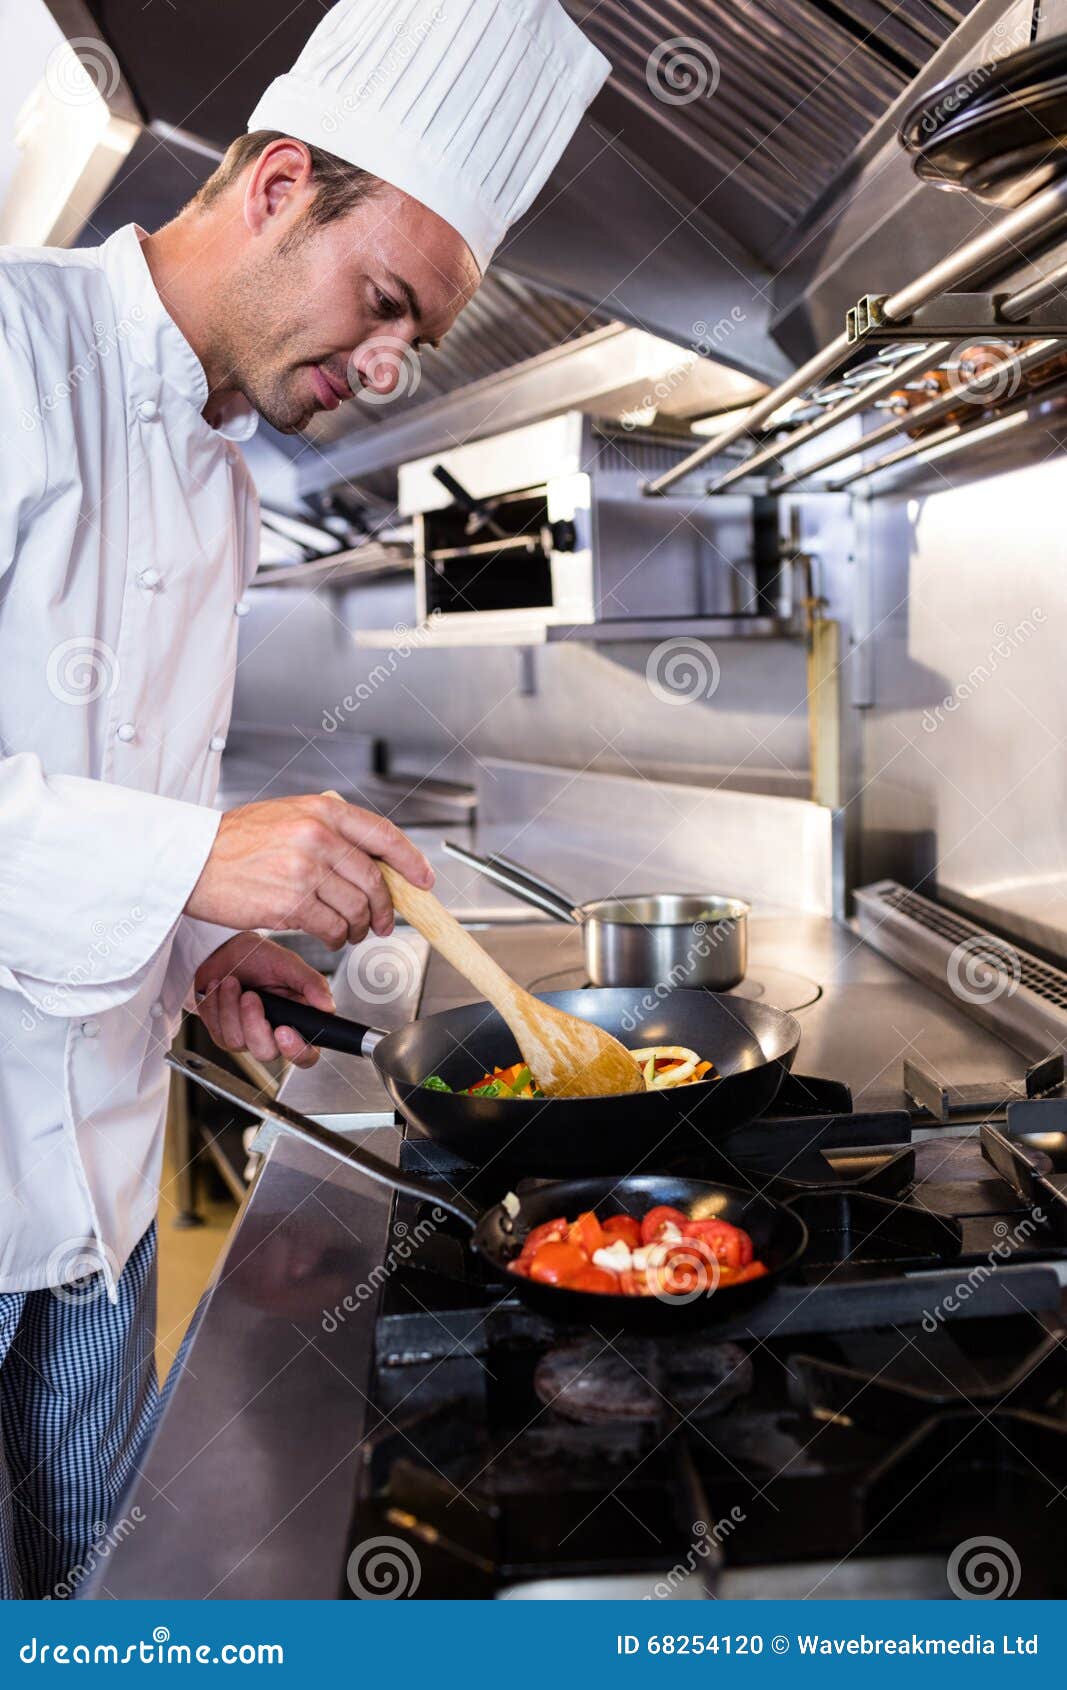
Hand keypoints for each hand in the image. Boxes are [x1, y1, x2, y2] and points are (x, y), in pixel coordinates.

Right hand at [184, 792, 433, 948]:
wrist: (191, 860)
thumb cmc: (234, 841)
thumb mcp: (287, 815)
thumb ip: (329, 831)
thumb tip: (372, 860)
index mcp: (321, 810)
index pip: (383, 834)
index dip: (411, 860)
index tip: (424, 879)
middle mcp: (317, 836)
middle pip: (375, 880)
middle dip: (386, 908)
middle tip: (384, 921)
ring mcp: (305, 870)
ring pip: (357, 908)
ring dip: (360, 927)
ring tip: (352, 931)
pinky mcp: (291, 903)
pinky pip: (332, 928)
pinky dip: (336, 937)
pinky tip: (328, 934)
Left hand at [194, 931, 333, 1067]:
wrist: (226, 951)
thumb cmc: (260, 958)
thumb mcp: (290, 965)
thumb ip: (311, 984)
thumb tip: (328, 1006)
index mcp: (297, 1021)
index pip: (306, 1054)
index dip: (297, 1051)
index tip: (284, 1031)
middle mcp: (273, 1035)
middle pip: (266, 1052)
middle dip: (253, 1022)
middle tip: (250, 995)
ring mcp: (247, 1038)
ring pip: (237, 1042)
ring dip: (231, 1007)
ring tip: (231, 983)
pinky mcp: (224, 1035)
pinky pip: (218, 1032)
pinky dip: (217, 1006)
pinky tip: (220, 989)